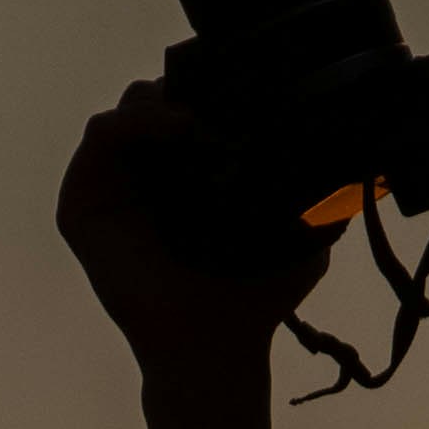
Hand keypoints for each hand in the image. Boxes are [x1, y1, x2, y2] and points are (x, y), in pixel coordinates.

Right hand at [57, 84, 335, 388]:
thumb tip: (346, 138)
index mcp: (191, 171)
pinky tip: (176, 127)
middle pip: (160, 94)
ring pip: (129, 106)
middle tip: (221, 98)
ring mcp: (111, 186)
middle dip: (189, 84)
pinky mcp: (82, 204)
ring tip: (197, 118)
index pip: (193, 100)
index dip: (215, 85)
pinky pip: (100, 135)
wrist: (216, 344)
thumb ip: (322, 184)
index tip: (248, 88)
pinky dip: (134, 120)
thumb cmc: (255, 293)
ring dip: (162, 98)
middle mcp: (149, 173)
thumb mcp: (305, 226)